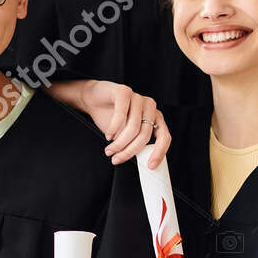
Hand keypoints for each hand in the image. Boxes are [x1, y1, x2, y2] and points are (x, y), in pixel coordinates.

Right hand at [50, 80, 169, 167]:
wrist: (93, 99)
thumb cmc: (110, 118)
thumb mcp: (125, 135)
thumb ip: (134, 144)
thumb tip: (140, 164)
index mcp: (155, 118)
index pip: (164, 136)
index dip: (159, 152)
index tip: (149, 166)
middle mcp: (150, 107)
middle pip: (145, 135)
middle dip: (129, 151)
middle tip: (116, 159)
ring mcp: (138, 98)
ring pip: (133, 127)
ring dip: (119, 143)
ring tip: (109, 150)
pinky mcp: (124, 91)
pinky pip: (121, 115)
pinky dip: (113, 128)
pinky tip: (108, 134)